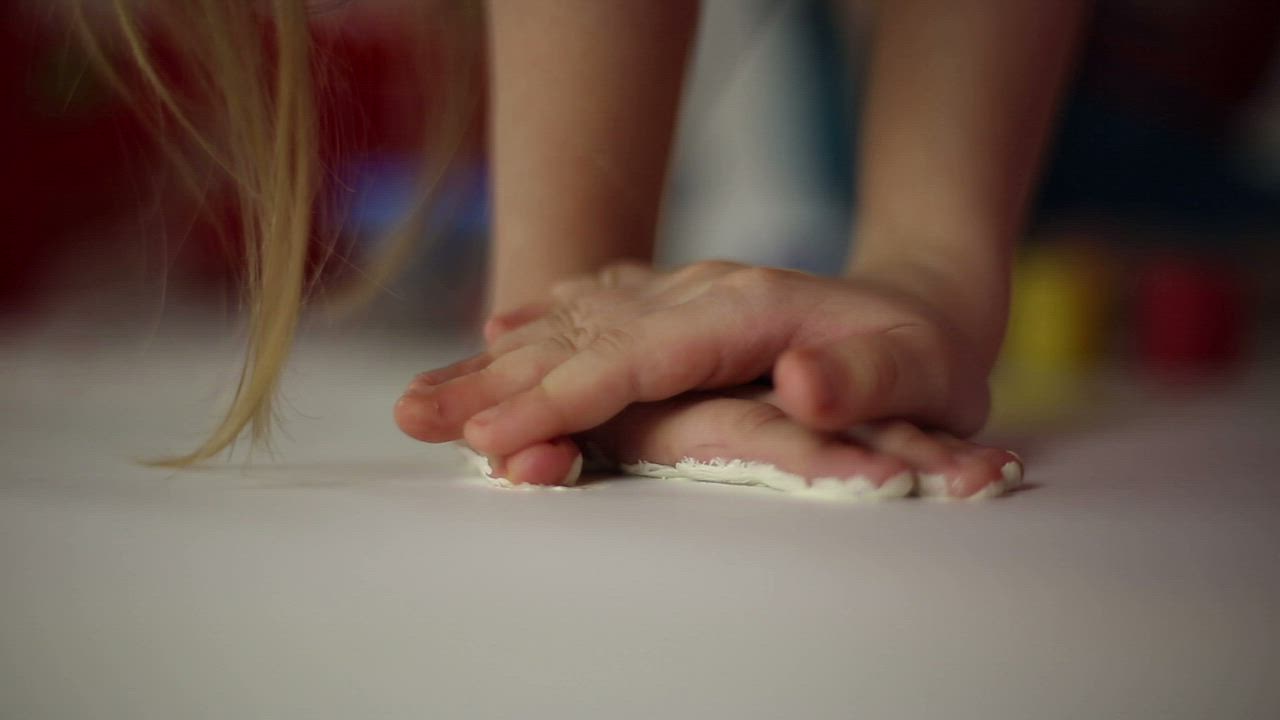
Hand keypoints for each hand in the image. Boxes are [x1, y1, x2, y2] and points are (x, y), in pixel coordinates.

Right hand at [394, 260, 1011, 496]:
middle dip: (499, 382)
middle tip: (414, 418)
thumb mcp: (919, 368)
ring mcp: (684, 295)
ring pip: (576, 323)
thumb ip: (866, 379)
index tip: (498, 434)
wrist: (924, 305)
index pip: (635, 358)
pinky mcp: (680, 307)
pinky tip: (504, 329)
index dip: (565, 396)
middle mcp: (699, 295)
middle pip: (584, 339)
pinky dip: (544, 322)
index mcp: (745, 312)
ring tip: (425, 394)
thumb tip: (799, 385)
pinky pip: (598, 307)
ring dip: (499, 360)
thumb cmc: (924, 351)